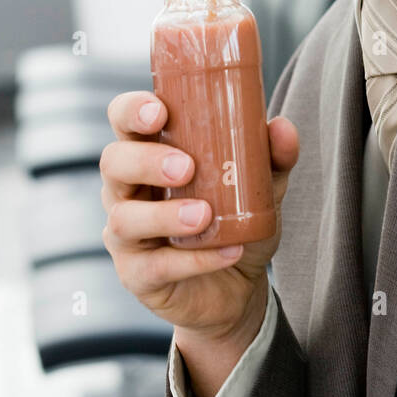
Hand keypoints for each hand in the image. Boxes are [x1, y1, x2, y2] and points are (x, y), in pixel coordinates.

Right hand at [100, 90, 298, 340]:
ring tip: (204, 215)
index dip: (132, 111)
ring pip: (124, 219)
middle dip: (145, 161)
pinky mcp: (138, 276)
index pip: (123, 119)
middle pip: (114, 163)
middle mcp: (128, 190)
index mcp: (150, 152)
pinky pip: (155, 266)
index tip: (160, 112)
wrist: (239, 286)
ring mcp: (127, 235)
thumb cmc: (234, 219)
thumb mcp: (259, 185)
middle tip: (186, 167)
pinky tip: (227, 251)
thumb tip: (282, 127)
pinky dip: (194, 259)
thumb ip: (272, 156)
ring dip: (164, 215)